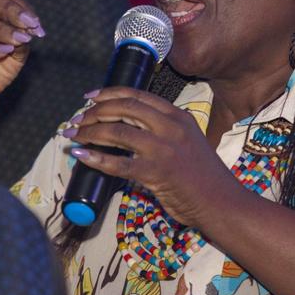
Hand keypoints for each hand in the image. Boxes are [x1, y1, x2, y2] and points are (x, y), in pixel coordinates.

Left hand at [65, 87, 241, 228]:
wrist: (221, 202)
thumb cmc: (203, 175)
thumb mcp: (187, 140)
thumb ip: (164, 130)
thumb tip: (127, 128)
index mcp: (177, 116)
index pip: (137, 95)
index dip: (109, 93)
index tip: (90, 96)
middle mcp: (170, 127)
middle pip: (123, 108)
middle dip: (94, 111)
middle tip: (78, 119)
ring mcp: (162, 149)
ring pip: (116, 131)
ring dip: (89, 132)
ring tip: (74, 135)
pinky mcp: (155, 173)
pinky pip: (118, 163)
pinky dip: (95, 158)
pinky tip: (81, 155)